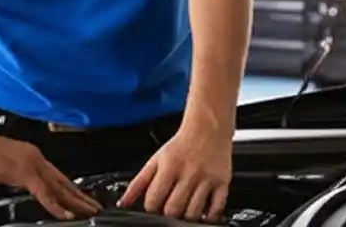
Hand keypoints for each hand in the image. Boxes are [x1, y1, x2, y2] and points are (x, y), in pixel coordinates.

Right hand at [0, 116, 101, 220]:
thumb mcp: (1, 166)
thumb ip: (15, 174)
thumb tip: (19, 183)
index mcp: (31, 154)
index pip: (55, 174)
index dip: (69, 187)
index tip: (79, 196)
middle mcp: (35, 156)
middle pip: (63, 180)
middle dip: (79, 195)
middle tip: (94, 205)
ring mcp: (31, 163)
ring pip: (59, 187)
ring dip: (76, 201)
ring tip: (89, 211)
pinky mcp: (24, 172)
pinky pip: (45, 193)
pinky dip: (56, 206)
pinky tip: (67, 214)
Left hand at [118, 123, 232, 221]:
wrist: (207, 129)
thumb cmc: (180, 146)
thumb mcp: (155, 160)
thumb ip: (138, 182)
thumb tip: (123, 202)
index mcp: (168, 168)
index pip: (154, 200)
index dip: (151, 207)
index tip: (154, 205)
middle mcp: (188, 174)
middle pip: (174, 209)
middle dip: (169, 214)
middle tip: (170, 208)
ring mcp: (206, 179)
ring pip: (194, 212)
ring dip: (187, 216)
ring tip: (185, 209)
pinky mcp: (222, 182)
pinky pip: (217, 208)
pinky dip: (210, 215)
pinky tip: (203, 211)